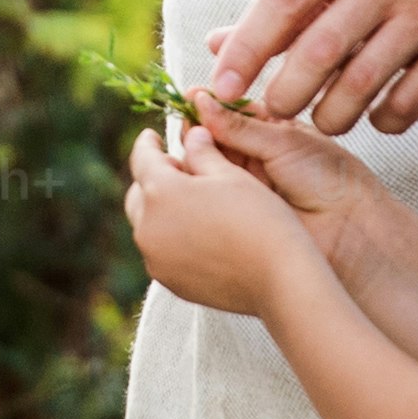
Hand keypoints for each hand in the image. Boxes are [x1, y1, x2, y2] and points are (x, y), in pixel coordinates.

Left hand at [123, 121, 315, 317]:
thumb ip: (202, 152)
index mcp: (160, 192)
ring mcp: (156, 259)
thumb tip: (191, 136)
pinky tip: (198, 234)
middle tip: (179, 170)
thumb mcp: (231, 175)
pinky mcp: (169, 281)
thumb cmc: (259, 218)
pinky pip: (160, 252)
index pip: (142, 158)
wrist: (279, 278)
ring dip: (161, 211)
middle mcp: (148, 227)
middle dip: (153, 179)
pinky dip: (170, 238)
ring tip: (191, 204)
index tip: (152, 136)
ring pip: (147, 225)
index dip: (147, 143)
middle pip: (139, 194)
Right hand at [192, 104, 394, 256]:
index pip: (229, 110)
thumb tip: (202, 100)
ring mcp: (243, 183)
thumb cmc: (331, 180)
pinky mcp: (236, 210)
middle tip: (191, 126)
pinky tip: (197, 177)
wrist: (348, 229)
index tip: (190, 97)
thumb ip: (240, 125)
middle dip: (197, 128)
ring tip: (197, 152)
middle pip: (210, 136)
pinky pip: (208, 192)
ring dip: (195, 155)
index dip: (209, 103)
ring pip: (205, 163)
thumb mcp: (283, 141)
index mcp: (270, 130)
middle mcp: (253, 155)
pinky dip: (198, 183)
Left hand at [211, 0, 417, 136]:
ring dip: (328, 116)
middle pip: (315, 54)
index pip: (281, 2)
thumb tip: (218, 41)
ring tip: (324, 116)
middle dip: (282, 95)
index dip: (243, 50)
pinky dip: (382, 120)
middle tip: (275, 109)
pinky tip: (378, 111)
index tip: (219, 85)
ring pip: (357, 89)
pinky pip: (405, 105)